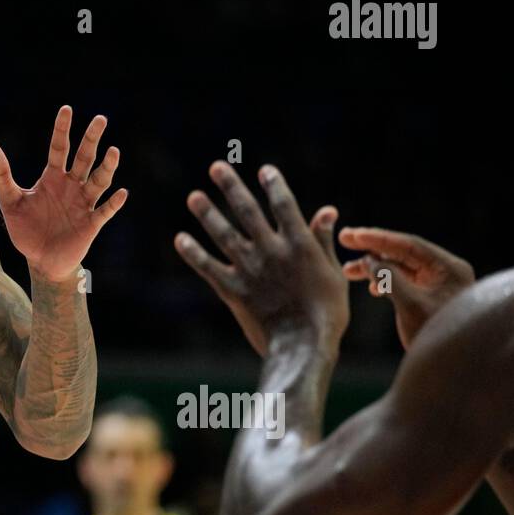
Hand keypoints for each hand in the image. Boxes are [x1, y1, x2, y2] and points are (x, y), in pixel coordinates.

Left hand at [0, 106, 128, 282]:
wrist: (40, 261)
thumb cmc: (26, 229)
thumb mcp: (10, 200)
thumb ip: (2, 174)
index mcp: (53, 178)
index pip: (59, 148)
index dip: (62, 129)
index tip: (67, 109)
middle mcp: (71, 186)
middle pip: (84, 158)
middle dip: (91, 139)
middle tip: (100, 119)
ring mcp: (83, 204)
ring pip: (98, 181)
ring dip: (107, 167)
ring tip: (114, 151)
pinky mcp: (90, 224)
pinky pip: (104, 211)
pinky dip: (113, 203)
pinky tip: (121, 193)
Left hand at [175, 162, 348, 356]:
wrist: (303, 346)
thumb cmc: (326, 314)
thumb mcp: (333, 273)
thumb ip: (324, 240)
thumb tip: (327, 210)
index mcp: (299, 244)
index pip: (284, 205)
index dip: (274, 186)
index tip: (264, 170)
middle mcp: (271, 250)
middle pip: (247, 211)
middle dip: (231, 187)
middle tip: (216, 168)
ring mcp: (249, 269)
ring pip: (223, 234)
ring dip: (207, 214)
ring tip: (194, 197)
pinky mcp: (232, 290)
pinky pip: (208, 267)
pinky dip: (193, 253)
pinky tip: (180, 239)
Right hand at [338, 227, 474, 349]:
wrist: (455, 371)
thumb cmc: (435, 336)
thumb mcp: (409, 304)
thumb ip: (389, 277)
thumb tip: (370, 260)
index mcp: (448, 268)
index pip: (408, 244)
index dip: (377, 238)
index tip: (351, 235)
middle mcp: (446, 273)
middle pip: (404, 254)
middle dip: (373, 251)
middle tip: (344, 242)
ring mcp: (440, 287)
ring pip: (402, 269)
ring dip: (375, 268)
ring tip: (348, 271)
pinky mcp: (432, 300)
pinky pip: (405, 283)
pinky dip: (385, 282)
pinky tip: (371, 289)